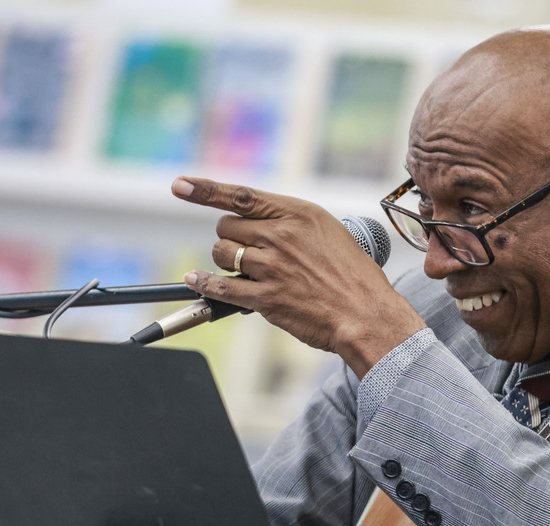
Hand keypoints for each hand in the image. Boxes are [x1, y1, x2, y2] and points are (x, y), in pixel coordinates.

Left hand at [171, 176, 425, 377]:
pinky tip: (197, 282)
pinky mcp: (265, 297)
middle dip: (231, 238)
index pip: (242, 196)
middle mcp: (282, 236)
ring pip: (222, 254)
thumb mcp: (330, 234)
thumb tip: (258, 226)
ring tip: (244, 271)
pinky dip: (204, 284)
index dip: (206, 189)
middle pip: (227, 227)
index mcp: (300, 214)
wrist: (368, 315)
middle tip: (246, 252)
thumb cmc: (355, 278)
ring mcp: (271, 267)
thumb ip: (293, 225)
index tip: (181, 185)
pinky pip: (220, 287)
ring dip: (225, 262)